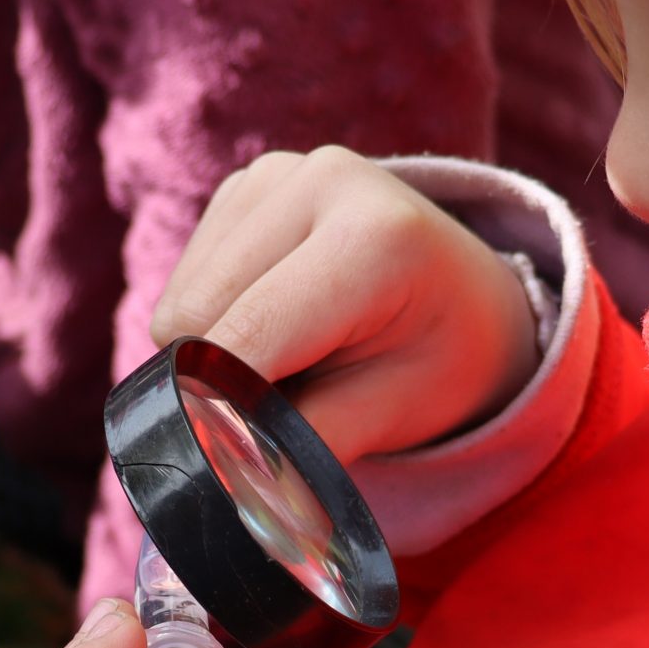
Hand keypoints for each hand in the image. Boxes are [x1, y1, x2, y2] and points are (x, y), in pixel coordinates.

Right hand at [153, 146, 538, 460]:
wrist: (468, 300)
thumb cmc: (437, 360)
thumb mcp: (392, 414)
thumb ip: (307, 445)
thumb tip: (229, 476)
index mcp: (375, 237)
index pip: (246, 335)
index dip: (219, 407)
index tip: (227, 455)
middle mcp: (324, 179)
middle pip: (194, 315)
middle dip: (219, 376)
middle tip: (287, 399)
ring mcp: (280, 171)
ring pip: (180, 297)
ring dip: (213, 346)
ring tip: (291, 354)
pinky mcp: (248, 183)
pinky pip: (185, 274)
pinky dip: (213, 315)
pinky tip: (276, 316)